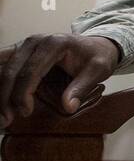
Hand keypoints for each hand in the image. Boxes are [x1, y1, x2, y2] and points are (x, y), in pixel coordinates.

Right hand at [0, 34, 120, 126]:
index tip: (25, 112)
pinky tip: (2, 99)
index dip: (23, 94)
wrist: (96, 45)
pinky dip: (0, 83)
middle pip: (10, 70)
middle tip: (5, 120)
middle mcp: (35, 41)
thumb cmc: (97, 57)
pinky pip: (2, 65)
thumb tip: (68, 107)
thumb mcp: (98, 70)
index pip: (30, 72)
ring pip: (1, 67)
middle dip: (5, 96)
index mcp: (54, 44)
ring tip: (1, 114)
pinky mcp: (20, 51)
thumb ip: (82, 87)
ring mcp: (25, 44)